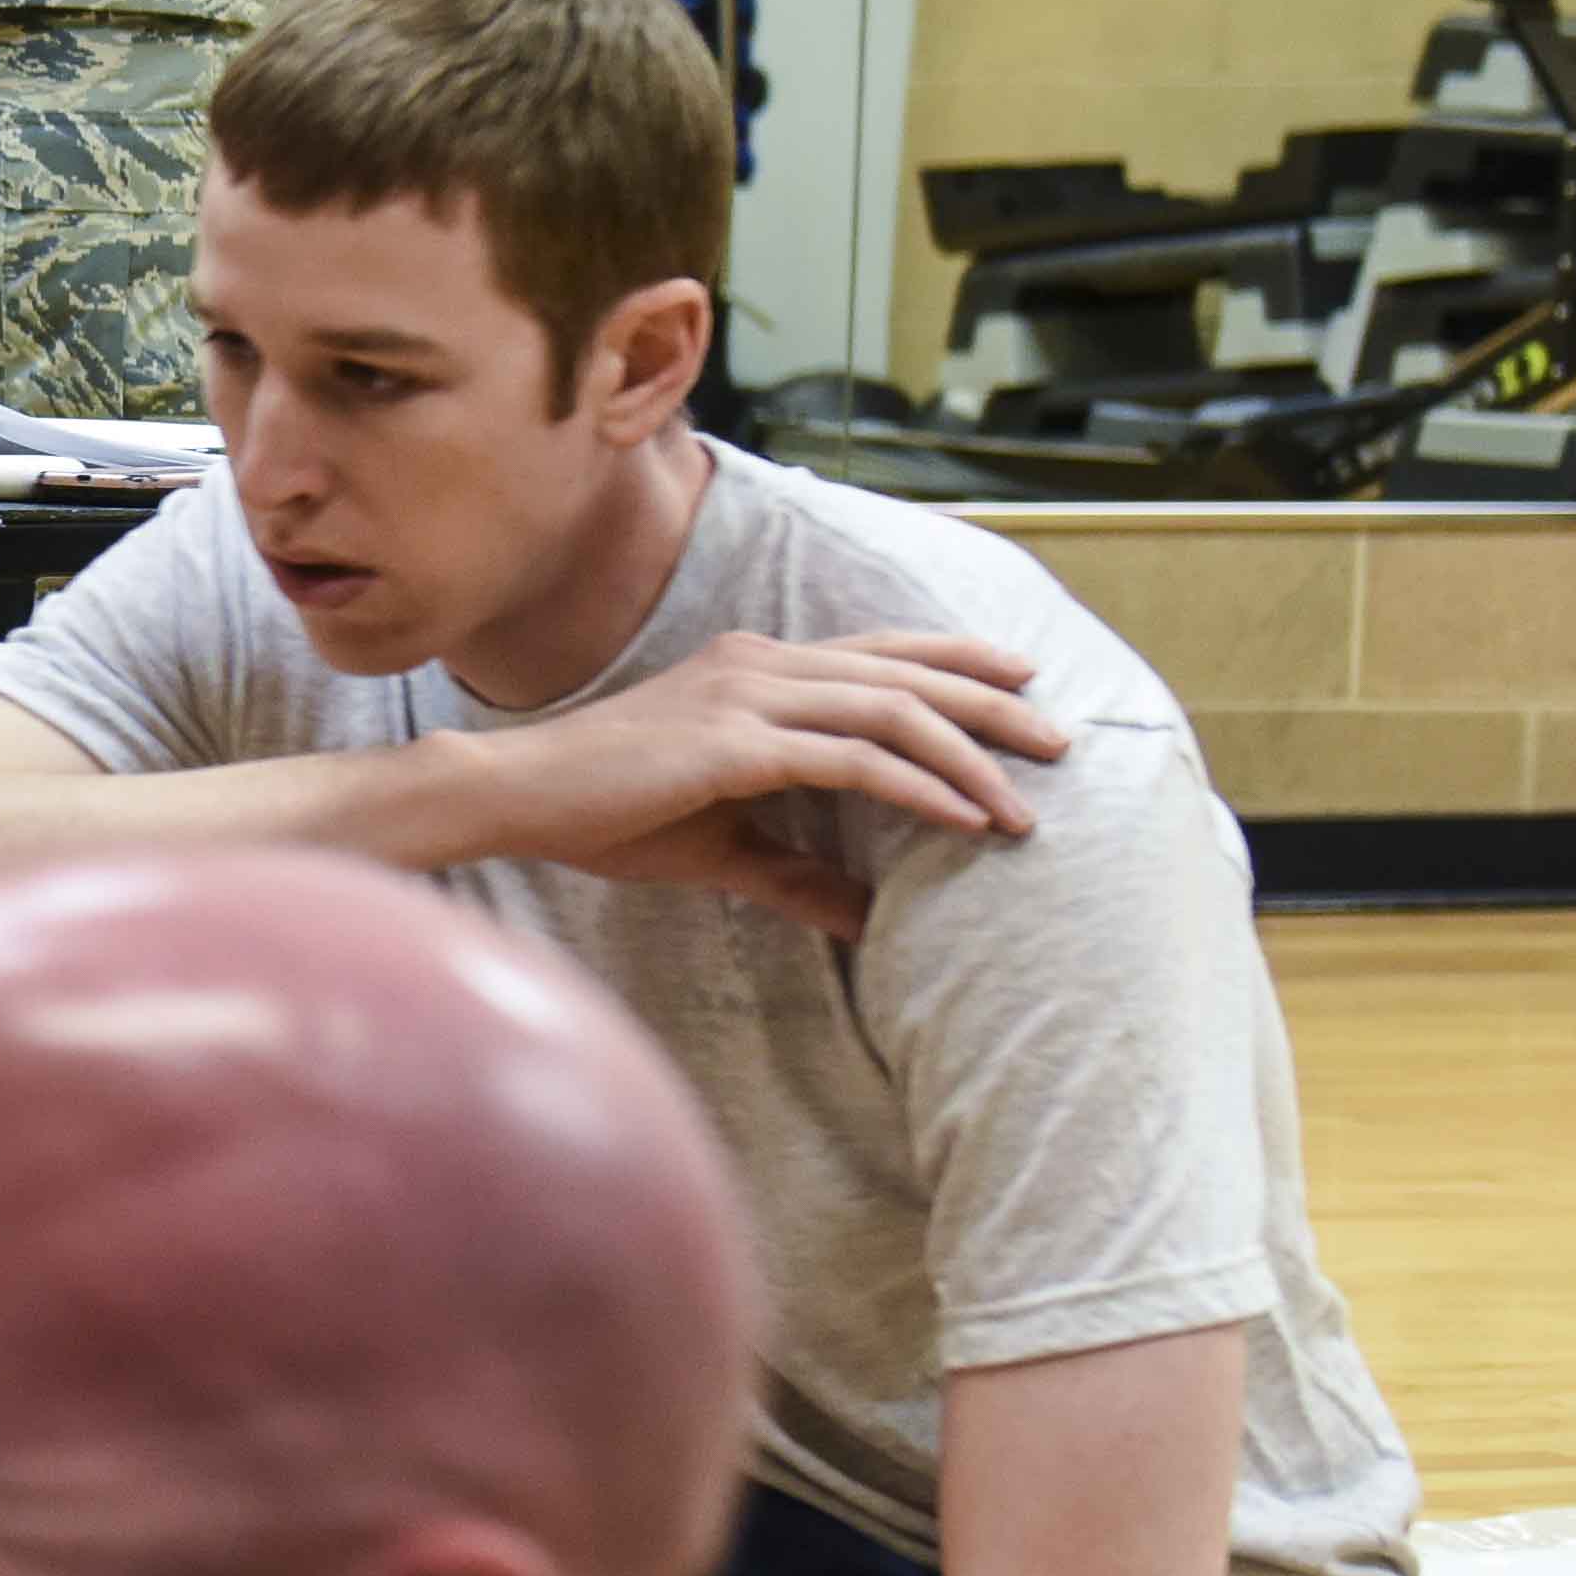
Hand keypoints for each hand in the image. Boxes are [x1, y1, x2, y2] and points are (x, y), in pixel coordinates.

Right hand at [462, 626, 1074, 939]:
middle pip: (905, 674)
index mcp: (754, 669)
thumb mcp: (718, 843)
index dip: (955, 661)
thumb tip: (862, 920)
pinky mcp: (738, 742)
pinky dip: (918, 787)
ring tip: (1023, 801)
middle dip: (991, 706)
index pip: (878, 655)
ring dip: (970, 756)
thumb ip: (793, 871)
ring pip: (894, 712)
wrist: (516, 795)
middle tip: (1058, 742)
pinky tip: (962, 819)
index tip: (1020, 680)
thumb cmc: (603, 814)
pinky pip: (856, 758)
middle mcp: (760, 665)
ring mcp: (750, 697)